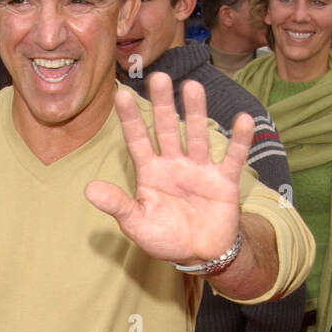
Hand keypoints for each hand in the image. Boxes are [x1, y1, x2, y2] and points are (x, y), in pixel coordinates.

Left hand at [85, 71, 254, 265]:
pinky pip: (232, 158)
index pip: (137, 140)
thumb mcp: (137, 223)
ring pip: (197, 136)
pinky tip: (243, 120)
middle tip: (158, 76)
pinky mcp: (223, 181)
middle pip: (166, 129)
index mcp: (150, 172)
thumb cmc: (164, 237)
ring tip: (192, 87)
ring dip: (195, 113)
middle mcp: (174, 164)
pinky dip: (238, 141)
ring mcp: (199, 170)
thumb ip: (117, 205)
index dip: (130, 119)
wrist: (198, 254)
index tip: (120, 94)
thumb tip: (89, 190)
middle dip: (162, 105)